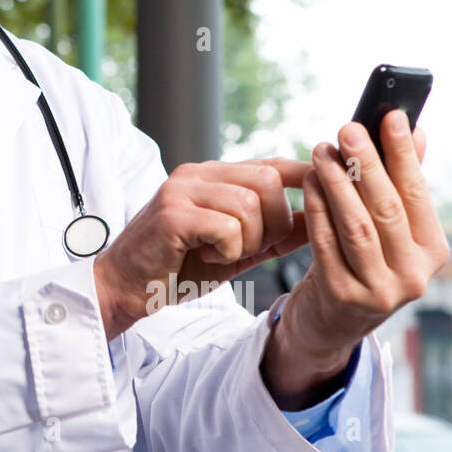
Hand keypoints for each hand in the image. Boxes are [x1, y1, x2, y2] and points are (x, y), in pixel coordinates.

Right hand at [93, 158, 313, 339]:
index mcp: (211, 176)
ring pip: (249, 204)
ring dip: (248, 241)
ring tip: (223, 254)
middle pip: (267, 181)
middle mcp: (197, 174)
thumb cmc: (176, 267)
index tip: (326, 192)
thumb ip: (271, 234)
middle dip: (273, 222)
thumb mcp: (234, 249)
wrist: (125, 287)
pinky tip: (208, 257)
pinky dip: (228, 250)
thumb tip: (315, 222)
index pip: (270, 164)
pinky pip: (226, 227)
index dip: (303, 177)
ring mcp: (182, 190)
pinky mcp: (172, 214)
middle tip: (250, 248)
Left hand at [280, 110, 448, 368]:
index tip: (392, 116)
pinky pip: (325, 242)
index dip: (404, 154)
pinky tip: (309, 181)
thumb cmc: (362, 261)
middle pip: (388, 208)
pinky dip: (316, 208)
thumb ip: (402, 183)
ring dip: (337, 183)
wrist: (331, 322)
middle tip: (348, 129)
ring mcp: (379, 289)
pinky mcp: (342, 294)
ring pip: (356, 225)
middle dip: (367, 164)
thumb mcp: (390, 229)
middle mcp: (414, 274)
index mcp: (433, 251)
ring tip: (323, 151)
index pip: (418, 193)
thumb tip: (415, 130)